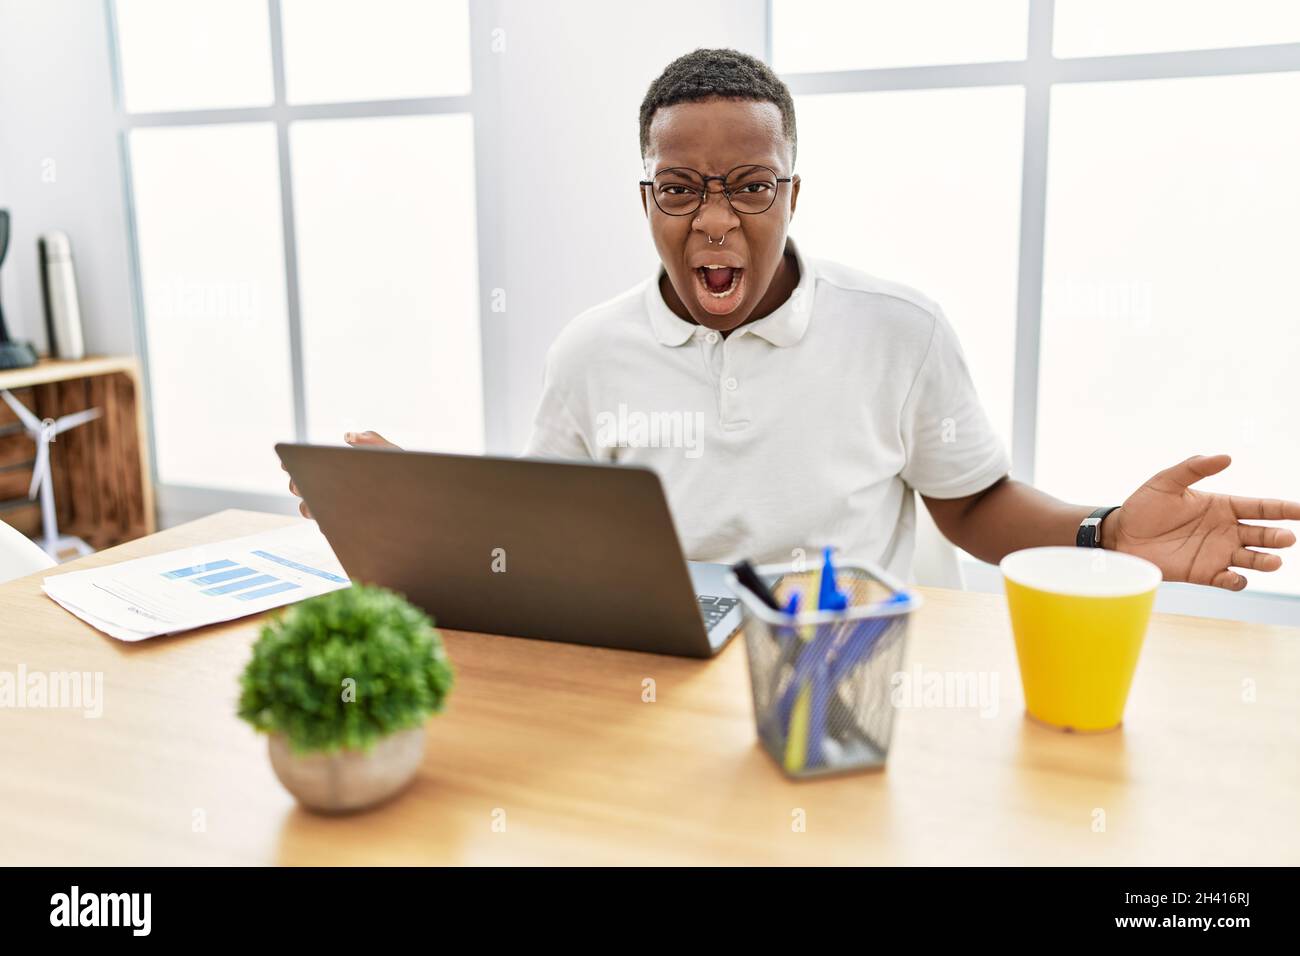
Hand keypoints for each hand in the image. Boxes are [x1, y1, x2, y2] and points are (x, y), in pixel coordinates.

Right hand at [283, 430, 401, 518]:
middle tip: (302, 484)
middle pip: (301, 487)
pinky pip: (330, 528)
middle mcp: (332, 489)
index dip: (294, 464)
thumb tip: (348, 436)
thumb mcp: (392, 454)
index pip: (307, 466)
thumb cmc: (406, 475)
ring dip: (308, 507)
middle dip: (296, 484)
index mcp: (337, 469)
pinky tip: (333, 519)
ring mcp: (337, 509)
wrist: (422, 501)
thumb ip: (373, 441)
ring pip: (310, 510)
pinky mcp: (346, 527)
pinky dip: (327, 523)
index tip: (288, 463)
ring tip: (315, 504)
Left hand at [1107, 454, 1299, 590]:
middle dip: (1277, 537)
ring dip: (1265, 560)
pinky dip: (1236, 580)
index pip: (1260, 507)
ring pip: (1252, 559)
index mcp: (1223, 506)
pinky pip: (1228, 579)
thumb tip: (1225, 457)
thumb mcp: (1166, 481)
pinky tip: (1236, 577)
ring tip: (1272, 560)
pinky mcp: (1204, 573)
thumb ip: (1194, 468)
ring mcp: (1217, 553)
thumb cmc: (1143, 506)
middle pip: (1263, 534)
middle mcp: (1226, 531)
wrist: (1121, 535)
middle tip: (1286, 538)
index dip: (1283, 509)